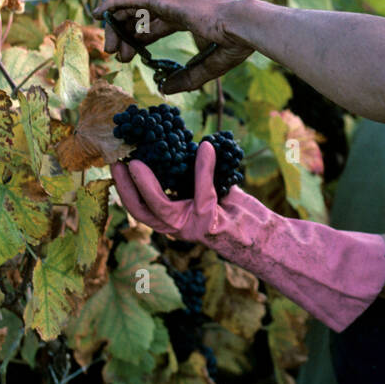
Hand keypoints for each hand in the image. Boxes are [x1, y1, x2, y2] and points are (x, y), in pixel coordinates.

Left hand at [95, 0, 253, 92]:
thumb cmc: (231, 45)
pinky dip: (112, 4)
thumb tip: (165, 89)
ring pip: (131, 9)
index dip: (139, 40)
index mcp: (186, 16)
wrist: (240, 28)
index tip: (129, 57)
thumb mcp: (205, 67)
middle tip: (117, 56)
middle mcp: (175, 3)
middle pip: (140, 19)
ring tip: (109, 47)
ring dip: (117, 26)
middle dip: (126, 37)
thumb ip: (186, 78)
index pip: (154, 25)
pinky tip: (98, 12)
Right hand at [112, 140, 384, 331]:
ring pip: (160, 209)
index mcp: (175, 219)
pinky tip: (206, 147)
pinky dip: (204, 169)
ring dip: (148, 183)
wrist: (267, 237)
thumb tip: (184, 146)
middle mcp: (180, 228)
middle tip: (118, 158)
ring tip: (139, 159)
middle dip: (125, 187)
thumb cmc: (238, 212)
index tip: (118, 160)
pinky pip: (202, 193)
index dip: (125, 187)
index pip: (141, 207)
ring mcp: (194, 228)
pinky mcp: (213, 223)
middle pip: (141, 211)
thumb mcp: (209, 190)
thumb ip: (192, 177)